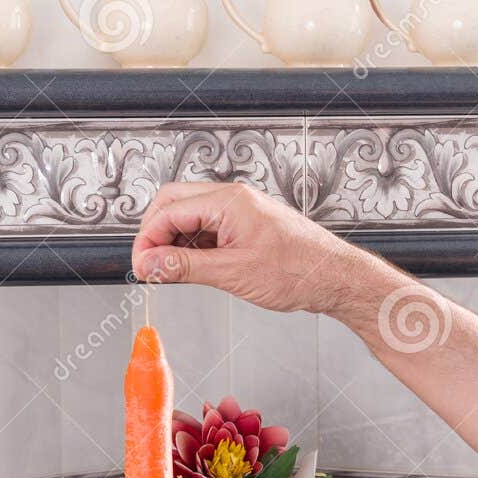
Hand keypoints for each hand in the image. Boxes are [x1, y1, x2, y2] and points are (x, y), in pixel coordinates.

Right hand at [131, 181, 371, 315]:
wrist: (336, 278)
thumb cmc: (300, 271)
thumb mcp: (234, 273)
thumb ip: (186, 267)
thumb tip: (150, 265)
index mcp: (230, 201)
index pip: (169, 211)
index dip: (148, 240)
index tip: (141, 267)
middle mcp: (233, 199)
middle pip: (174, 204)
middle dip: (155, 235)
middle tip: (149, 267)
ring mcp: (240, 211)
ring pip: (189, 216)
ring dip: (173, 242)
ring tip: (169, 272)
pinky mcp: (246, 226)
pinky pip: (207, 228)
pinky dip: (193, 247)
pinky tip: (191, 268)